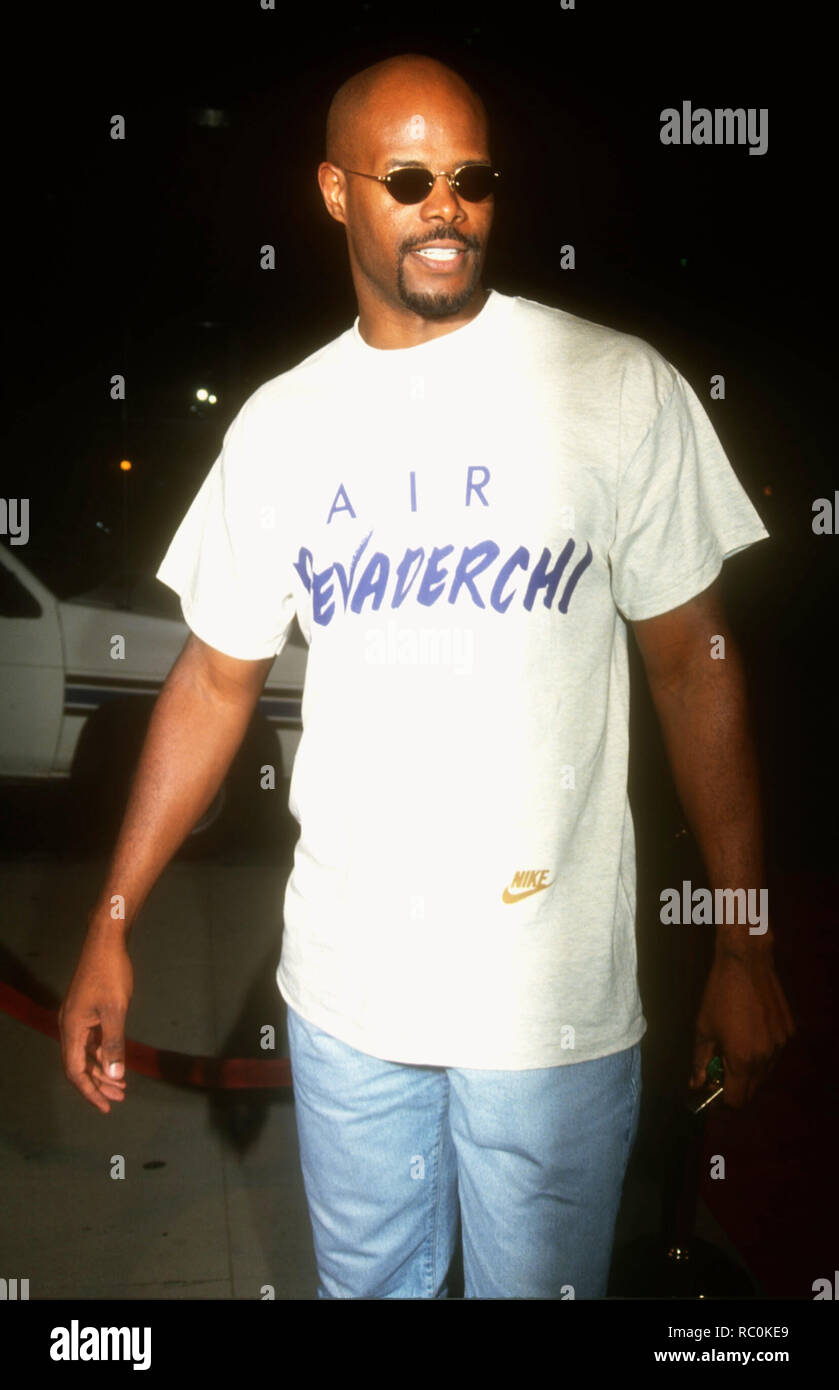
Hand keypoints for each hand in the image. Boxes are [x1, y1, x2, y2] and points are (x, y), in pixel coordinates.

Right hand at [59, 924, 133, 1112]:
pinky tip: (116, 1060)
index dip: (90, 1091)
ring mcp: (77, 1018)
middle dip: (98, 1084)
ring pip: (85, 1053)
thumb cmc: (111, 974)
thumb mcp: (116, 1011)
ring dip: (102, 1069)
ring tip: (121, 1085)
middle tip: (119, 1098)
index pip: (75, 1070)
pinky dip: (102, 1053)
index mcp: (72, 1029)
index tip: (105, 1107)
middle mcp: (69, 1026)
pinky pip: (90, 1040)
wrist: (106, 942)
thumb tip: (115, 1076)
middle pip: (79, 1065)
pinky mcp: (85, 1010)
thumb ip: (114, 1044)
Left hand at [689, 946, 795, 1108]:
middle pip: (752, 1089)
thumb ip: (700, 1061)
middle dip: (736, 1084)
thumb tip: (696, 1085)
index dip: (723, 1099)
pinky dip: (763, 1050)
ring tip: (736, 1044)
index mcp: (743, 1060)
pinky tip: (751, 1030)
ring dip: (750, 1068)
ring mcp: (781, 1045)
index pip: (737, 1100)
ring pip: (765, 1072)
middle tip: (721, 1065)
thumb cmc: (719, 995)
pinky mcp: (789, 1031)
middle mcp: (766, 1058)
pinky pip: (775, 1052)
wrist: (746, 963)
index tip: (713, 1087)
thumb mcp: (703, 1029)